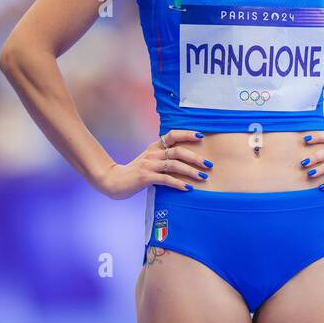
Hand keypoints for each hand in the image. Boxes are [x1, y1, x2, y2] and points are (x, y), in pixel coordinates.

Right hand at [94, 129, 211, 198]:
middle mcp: (152, 153)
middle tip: (209, 164)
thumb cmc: (136, 172)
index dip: (187, 134)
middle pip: (178, 151)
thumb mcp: (150, 160)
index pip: (172, 135)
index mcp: (154, 147)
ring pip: (174, 165)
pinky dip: (179, 184)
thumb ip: (164, 157)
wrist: (114, 181)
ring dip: (191, 171)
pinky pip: (166, 179)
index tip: (201, 136)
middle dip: (195, 157)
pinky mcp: (145, 177)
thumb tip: (187, 159)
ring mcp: (148, 165)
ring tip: (203, 177)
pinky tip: (188, 188)